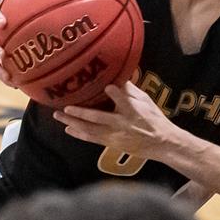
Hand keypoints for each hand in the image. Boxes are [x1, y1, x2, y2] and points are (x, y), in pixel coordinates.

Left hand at [55, 82, 181, 159]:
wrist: (161, 142)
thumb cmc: (153, 118)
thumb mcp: (145, 100)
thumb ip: (130, 90)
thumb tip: (115, 75)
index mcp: (133, 110)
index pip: (124, 100)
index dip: (116, 93)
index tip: (107, 86)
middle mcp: (123, 123)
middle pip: (99, 118)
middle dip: (80, 113)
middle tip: (64, 107)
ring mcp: (116, 135)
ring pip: (91, 130)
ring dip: (73, 123)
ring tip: (58, 116)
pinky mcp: (112, 143)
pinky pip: (92, 139)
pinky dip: (79, 134)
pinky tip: (68, 129)